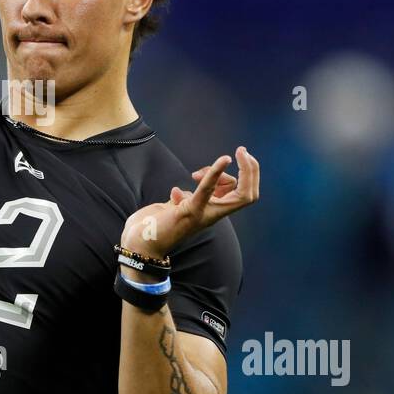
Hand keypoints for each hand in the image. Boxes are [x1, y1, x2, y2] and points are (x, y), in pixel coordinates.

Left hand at [120, 146, 260, 258]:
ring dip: (217, 171)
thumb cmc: (155, 226)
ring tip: (195, 175)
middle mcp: (212, 214)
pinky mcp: (190, 212)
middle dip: (251, 170)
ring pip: (232, 192)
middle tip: (242, 151)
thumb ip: (181, 199)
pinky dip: (216, 173)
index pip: (243, 195)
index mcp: (212, 211)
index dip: (250, 175)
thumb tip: (178, 191)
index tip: (242, 155)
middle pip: (247, 195)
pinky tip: (224, 160)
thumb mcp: (174, 207)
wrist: (141, 243)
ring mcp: (203, 214)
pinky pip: (208, 191)